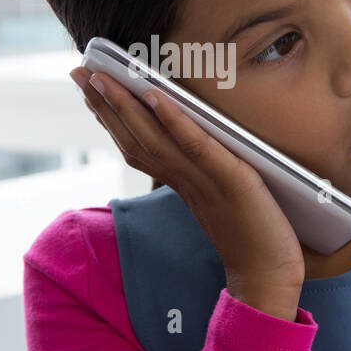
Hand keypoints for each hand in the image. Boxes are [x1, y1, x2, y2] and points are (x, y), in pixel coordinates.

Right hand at [71, 67, 305, 315]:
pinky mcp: (232, 180)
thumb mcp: (225, 201)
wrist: (270, 279)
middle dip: (107, 103)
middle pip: (137, 137)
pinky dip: (175, 120)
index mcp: (183, 185)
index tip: (91, 90)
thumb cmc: (254, 240)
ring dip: (126, 104)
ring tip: (103, 76)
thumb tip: (199, 150)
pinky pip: (197, 146)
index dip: (113, 118)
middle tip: (80, 72)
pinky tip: (154, 95)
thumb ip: (208, 178)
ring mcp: (205, 181)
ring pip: (155, 138)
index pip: (139, 145)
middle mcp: (186, 181)